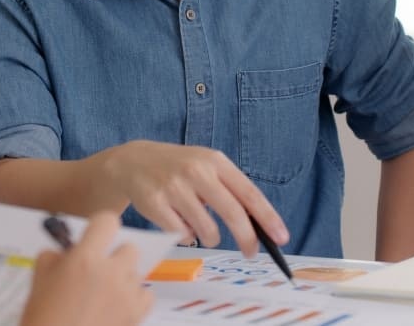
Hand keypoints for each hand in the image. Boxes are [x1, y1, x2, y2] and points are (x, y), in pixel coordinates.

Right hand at [20, 213, 152, 325]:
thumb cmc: (42, 318)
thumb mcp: (38, 280)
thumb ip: (55, 257)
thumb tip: (66, 253)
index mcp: (86, 258)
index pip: (107, 221)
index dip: (99, 228)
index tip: (93, 238)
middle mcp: (112, 272)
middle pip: (129, 248)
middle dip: (115, 256)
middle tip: (97, 272)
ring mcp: (128, 294)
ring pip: (136, 272)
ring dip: (123, 279)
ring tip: (104, 296)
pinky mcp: (137, 315)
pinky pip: (145, 295)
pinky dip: (134, 298)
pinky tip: (118, 308)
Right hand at [95, 140, 287, 256]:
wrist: (131, 161)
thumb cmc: (177, 168)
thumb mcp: (205, 166)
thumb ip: (229, 189)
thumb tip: (258, 226)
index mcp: (215, 161)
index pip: (249, 193)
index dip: (268, 218)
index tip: (281, 238)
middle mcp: (196, 171)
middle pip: (233, 214)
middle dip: (247, 239)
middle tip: (251, 252)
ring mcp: (174, 187)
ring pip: (207, 230)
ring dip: (210, 237)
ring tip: (202, 228)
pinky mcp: (155, 204)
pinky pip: (182, 235)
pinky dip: (186, 236)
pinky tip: (179, 223)